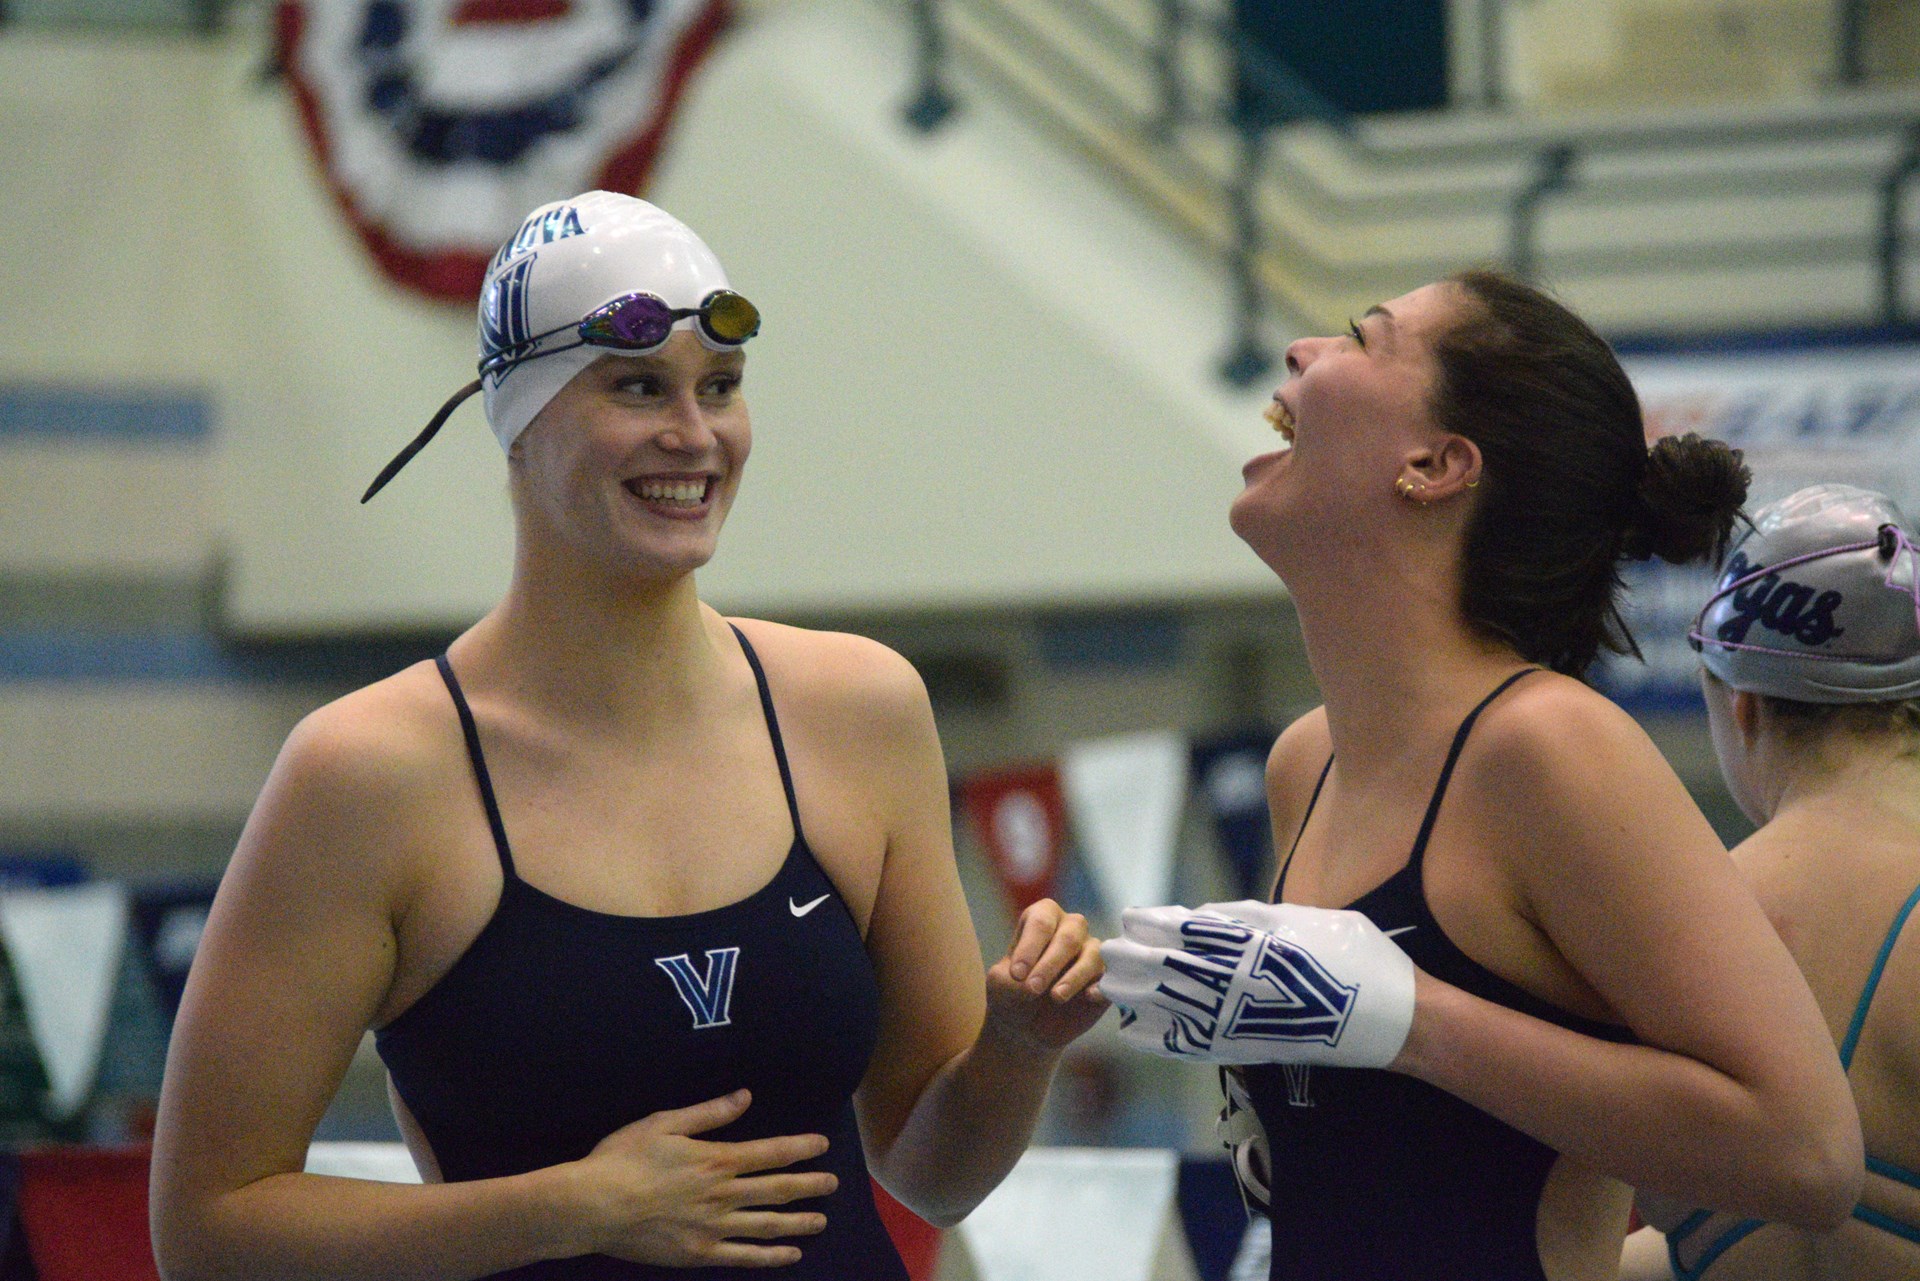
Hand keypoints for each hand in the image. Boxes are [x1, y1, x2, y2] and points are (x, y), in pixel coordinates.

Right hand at [568, 1089, 837, 1267]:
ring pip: (768, 1224)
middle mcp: (723, 1194)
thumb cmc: (624, 1159)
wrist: (593, 1206)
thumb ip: (709, 1113)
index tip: (822, 1146)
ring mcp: (714, 1227)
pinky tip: (790, 1254)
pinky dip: (771, 1256)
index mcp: (717, 1159)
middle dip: (810, 1185)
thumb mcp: (665, 1123)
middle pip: (778, 1189)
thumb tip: (745, 1097)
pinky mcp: (701, 1253)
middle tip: (833, 1183)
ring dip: (799, 1222)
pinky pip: (745, 1256)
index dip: (801, 1149)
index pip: (771, 1152)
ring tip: (821, 1220)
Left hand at [983, 899, 1107, 1053]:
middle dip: (1050, 963)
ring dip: (1074, 976)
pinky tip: (1088, 997)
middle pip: (1069, 937)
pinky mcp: (1105, 979)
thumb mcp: (1001, 984)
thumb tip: (1039, 985)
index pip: (1041, 922)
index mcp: (1042, 918)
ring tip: (1056, 997)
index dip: (1030, 948)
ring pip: (1093, 954)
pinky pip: (1111, 977)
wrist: (1026, 1026)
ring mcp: (1091, 952)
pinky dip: (1101, 987)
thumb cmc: (1012, 993)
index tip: (1017, 975)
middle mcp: (1070, 929)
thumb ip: (1013, 979)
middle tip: (1033, 989)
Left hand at [1100, 901, 1414, 1067]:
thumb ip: (1253, 916)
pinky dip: (1161, 1038)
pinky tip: (1135, 1032)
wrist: (1396, 1020)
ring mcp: (1245, 1018)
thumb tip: (1203, 916)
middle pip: (1171, 968)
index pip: (1188, 930)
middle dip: (1134, 959)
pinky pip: (1196, 1046)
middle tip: (1107, 951)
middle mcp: (1242, 981)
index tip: (1131, 917)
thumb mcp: (1309, 918)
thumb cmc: (1360, 957)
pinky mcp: (1252, 1049)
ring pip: (1175, 1006)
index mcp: (1255, 942)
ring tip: (1109, 986)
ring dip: (1137, 996)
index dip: (1154, 923)